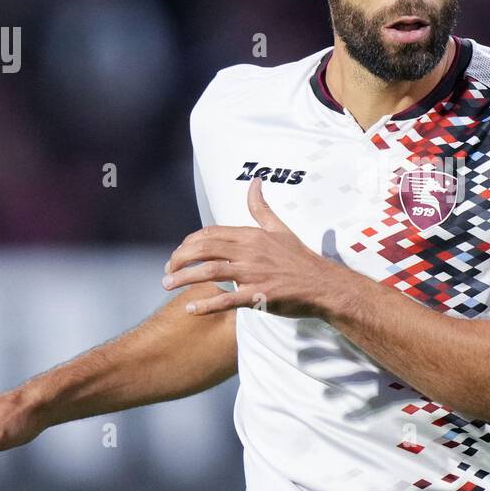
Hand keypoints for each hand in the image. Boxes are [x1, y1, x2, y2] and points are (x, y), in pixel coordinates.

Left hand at [162, 176, 350, 318]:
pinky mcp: (259, 295)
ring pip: (210, 272)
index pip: (210, 234)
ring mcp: (254, 273)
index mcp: (251, 235)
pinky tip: (191, 308)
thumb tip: (255, 181)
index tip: (179, 254)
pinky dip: (206, 304)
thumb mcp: (279, 228)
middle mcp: (249, 251)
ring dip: (184, 278)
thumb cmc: (299, 259)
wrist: (322, 284)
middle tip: (167, 271)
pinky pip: (228, 299)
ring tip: (168, 285)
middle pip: (204, 249)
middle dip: (180, 259)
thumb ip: (261, 207)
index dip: (188, 243)